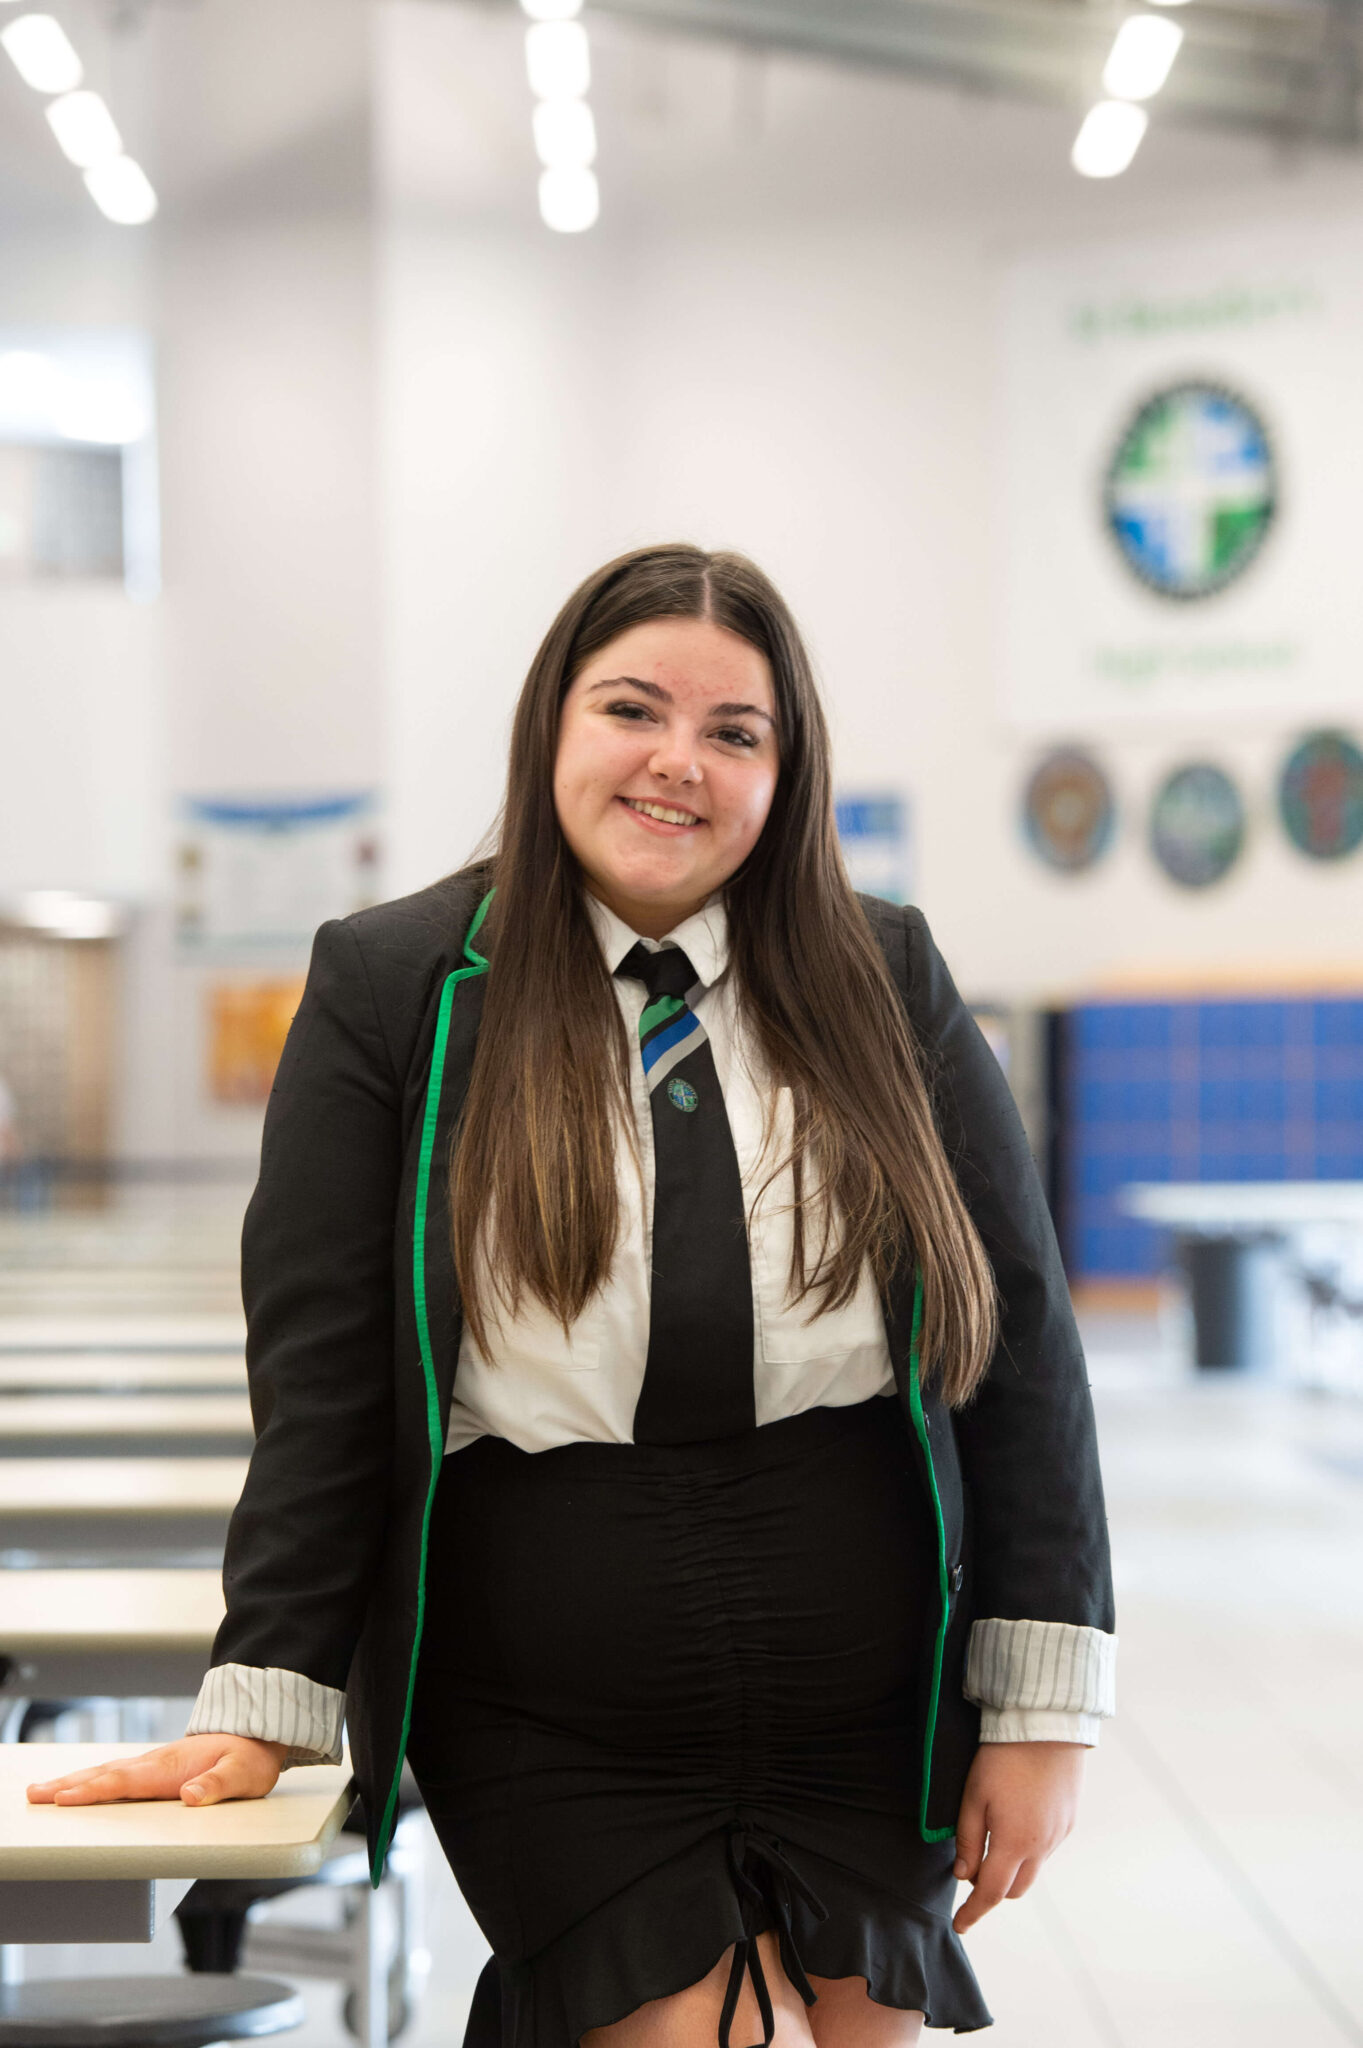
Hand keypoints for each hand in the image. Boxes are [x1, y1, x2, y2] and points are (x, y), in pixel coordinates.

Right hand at [25, 1733, 287, 1807]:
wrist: (258, 1734)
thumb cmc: (250, 1758)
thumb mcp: (244, 1774)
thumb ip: (218, 1784)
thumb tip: (192, 1794)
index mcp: (172, 1768)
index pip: (126, 1781)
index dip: (95, 1790)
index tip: (65, 1797)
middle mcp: (157, 1763)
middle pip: (105, 1775)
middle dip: (69, 1785)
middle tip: (35, 1793)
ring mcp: (154, 1764)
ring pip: (107, 1772)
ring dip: (74, 1781)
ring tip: (44, 1790)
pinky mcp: (156, 1768)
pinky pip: (116, 1774)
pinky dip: (91, 1779)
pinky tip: (78, 1785)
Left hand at [951, 1741, 1085, 1933]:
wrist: (1046, 1727)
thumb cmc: (1003, 1758)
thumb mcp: (973, 1796)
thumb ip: (968, 1840)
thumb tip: (963, 1875)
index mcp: (1015, 1843)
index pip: (991, 1892)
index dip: (973, 1912)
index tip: (959, 1925)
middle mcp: (1042, 1846)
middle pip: (1015, 1888)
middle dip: (993, 1888)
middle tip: (973, 1870)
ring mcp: (1060, 1834)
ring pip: (1033, 1869)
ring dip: (1013, 1868)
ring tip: (994, 1840)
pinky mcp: (1070, 1821)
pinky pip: (1047, 1848)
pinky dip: (1029, 1849)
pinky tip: (1018, 1823)